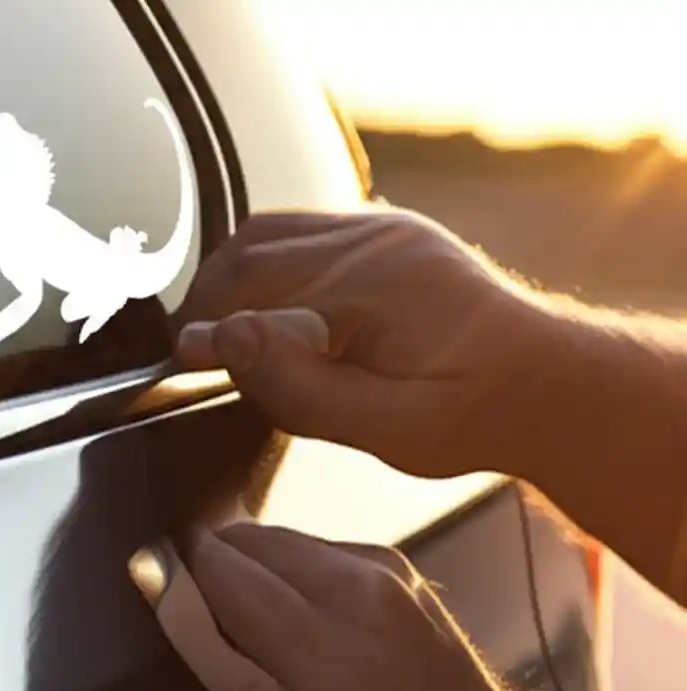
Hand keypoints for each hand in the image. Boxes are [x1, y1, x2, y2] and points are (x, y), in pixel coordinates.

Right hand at [130, 524, 525, 690]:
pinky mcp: (400, 563)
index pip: (216, 559)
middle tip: (222, 630)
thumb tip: (164, 584)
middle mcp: (357, 582)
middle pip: (245, 537)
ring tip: (268, 632)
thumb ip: (217, 657)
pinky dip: (298, 573)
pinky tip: (308, 621)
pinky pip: (320, 548)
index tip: (168, 594)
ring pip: (280, 536)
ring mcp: (386, 567)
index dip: (181, 574)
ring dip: (259, 571)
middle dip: (220, 572)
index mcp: (322, 634)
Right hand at [174, 209, 551, 476]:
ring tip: (219, 326)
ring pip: (269, 229)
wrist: (545, 385)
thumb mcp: (383, 427)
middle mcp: (377, 238)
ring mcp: (382, 227)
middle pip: (253, 249)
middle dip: (211, 298)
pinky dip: (265, 261)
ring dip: (231, 274)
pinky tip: (262, 302)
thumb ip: (296, 385)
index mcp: (376, 281)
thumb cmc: (472, 414)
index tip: (181, 359)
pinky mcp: (385, 232)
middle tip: (193, 348)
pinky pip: (300, 229)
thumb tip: (226, 339)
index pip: (257, 288)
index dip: (208, 325)